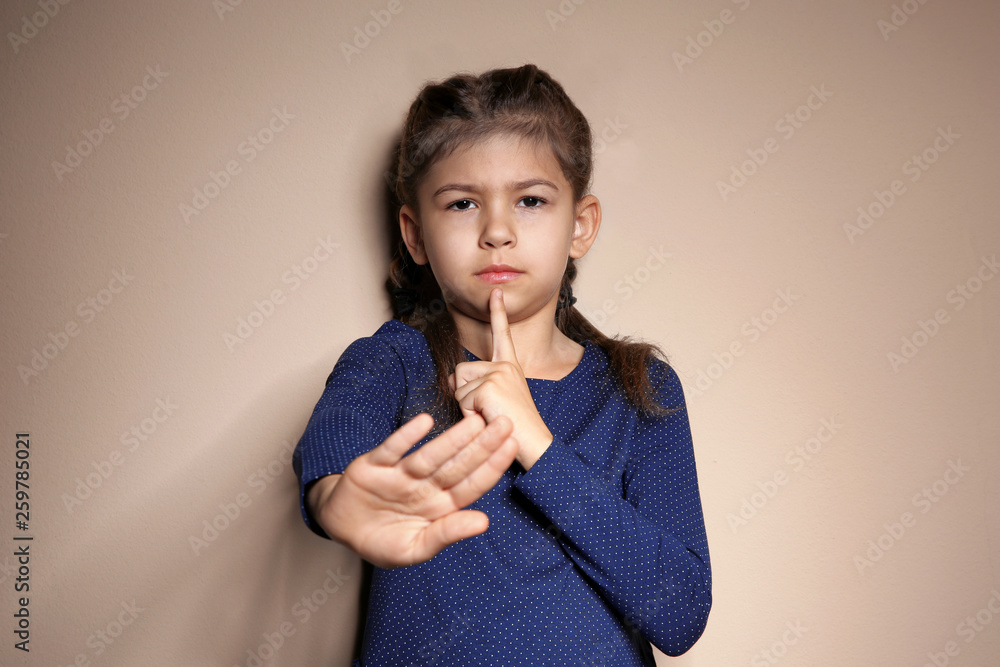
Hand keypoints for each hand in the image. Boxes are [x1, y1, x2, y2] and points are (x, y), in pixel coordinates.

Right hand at [309, 412, 516, 568]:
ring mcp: (400, 474)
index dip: (492, 466)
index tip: (512, 447)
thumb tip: (483, 522)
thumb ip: (447, 534)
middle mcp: (425, 486)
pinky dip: (406, 437)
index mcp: (440, 505)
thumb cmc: (383, 540)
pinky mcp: (373, 466)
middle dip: (482, 445)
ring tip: (474, 422)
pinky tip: (424, 422)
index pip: (472, 484)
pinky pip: (391, 449)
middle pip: (457, 464)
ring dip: (452, 439)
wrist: (340, 529)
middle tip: (506, 422)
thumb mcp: (414, 548)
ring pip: (430, 455)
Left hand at [450, 288, 553, 468]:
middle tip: (488, 411)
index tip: (495, 291)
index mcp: (510, 366)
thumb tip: (450, 380)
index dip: (498, 312)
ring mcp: (498, 373)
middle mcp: (505, 365)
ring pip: (458, 387)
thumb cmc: (514, 427)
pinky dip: (470, 415)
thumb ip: (476, 386)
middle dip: (464, 395)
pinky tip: (489, 419)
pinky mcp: (490, 385)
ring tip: (490, 415)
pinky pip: (461, 400)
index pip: (502, 334)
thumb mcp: (494, 401)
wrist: (534, 443)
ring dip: (466, 407)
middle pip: (461, 371)